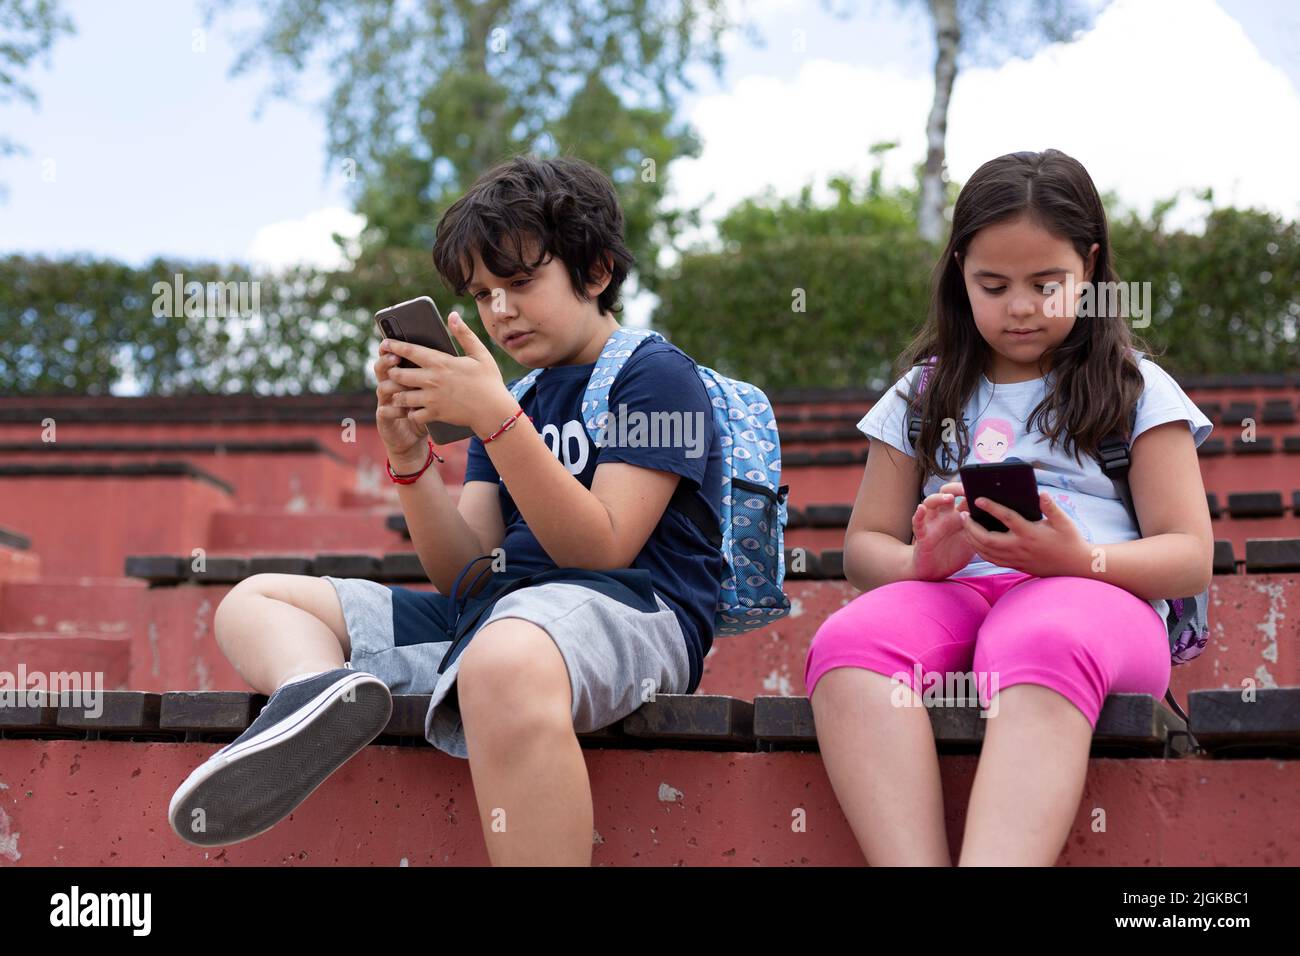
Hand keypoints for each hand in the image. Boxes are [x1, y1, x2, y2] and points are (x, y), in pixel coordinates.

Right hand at [373, 343, 427, 464]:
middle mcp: (390, 386)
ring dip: (391, 385)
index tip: (395, 342)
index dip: (390, 348)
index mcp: (401, 375)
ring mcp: (385, 402)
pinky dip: (393, 409)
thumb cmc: (427, 410)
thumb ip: (438, 371)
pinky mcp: (385, 418)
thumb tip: (450, 351)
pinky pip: (384, 411)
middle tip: (396, 358)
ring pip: (382, 388)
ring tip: (402, 384)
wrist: (417, 438)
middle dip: (388, 363)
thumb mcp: (435, 390)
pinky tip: (403, 409)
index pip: (392, 357)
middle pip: (382, 369)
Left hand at [380, 311, 515, 438]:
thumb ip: (464, 334)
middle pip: (398, 374)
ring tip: (398, 391)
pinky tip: (413, 409)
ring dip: (398, 394)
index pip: (409, 350)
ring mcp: (431, 399)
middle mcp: (432, 380)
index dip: (394, 345)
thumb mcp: (480, 354)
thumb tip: (453, 315)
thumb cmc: (489, 382)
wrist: (494, 411)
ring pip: (401, 396)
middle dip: (392, 372)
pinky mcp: (435, 414)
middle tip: (392, 370)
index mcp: (440, 362)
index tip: (385, 343)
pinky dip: (410, 413)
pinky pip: (413, 415)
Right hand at [909, 483, 977, 580]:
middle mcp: (945, 516)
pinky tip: (921, 509)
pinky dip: (918, 515)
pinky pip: (917, 522)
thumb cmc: (954, 554)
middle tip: (965, 488)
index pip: (963, 496)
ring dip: (938, 498)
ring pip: (930, 502)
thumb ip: (983, 531)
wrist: (936, 571)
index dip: (970, 488)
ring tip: (948, 498)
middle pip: (946, 493)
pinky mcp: (922, 534)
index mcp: (959, 516)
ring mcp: (932, 523)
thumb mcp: (974, 542)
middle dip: (955, 487)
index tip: (982, 485)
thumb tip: (1004, 524)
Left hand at [955, 485, 1089, 577]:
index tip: (978, 498)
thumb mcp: (1064, 521)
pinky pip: (992, 560)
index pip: (1006, 518)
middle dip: (971, 527)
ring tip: (964, 525)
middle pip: (987, 540)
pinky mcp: (1015, 565)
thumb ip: (1051, 507)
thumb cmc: (1070, 540)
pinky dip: (980, 551)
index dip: (991, 507)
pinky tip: (974, 541)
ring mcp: (1016, 558)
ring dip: (972, 539)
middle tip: (962, 514)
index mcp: (1030, 533)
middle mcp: (1020, 547)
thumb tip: (1040, 494)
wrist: (1075, 566)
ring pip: (986, 552)